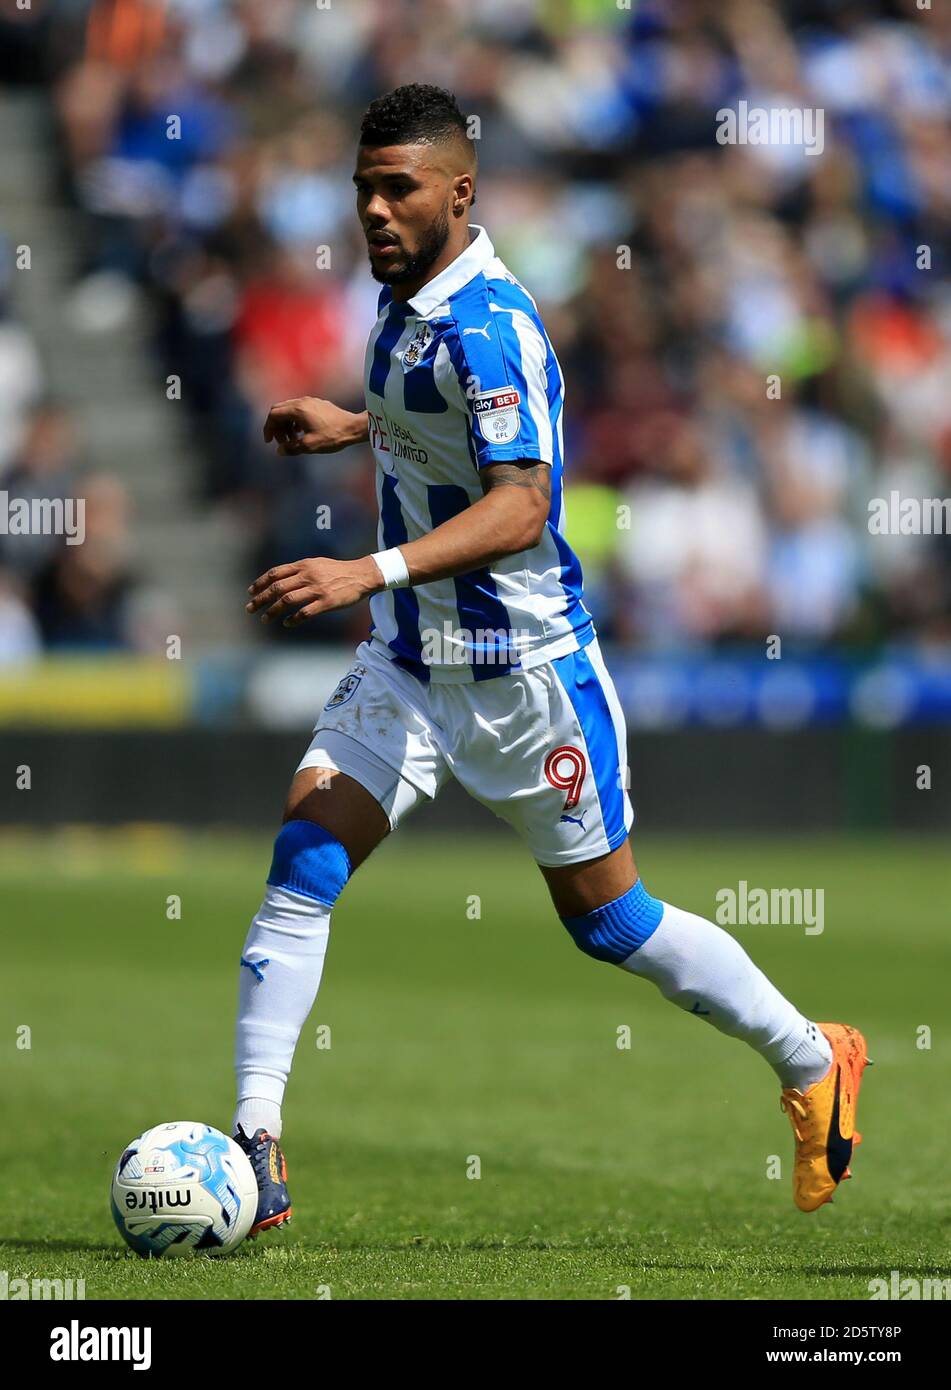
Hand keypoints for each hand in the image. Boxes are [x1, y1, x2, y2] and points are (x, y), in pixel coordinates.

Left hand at [246, 555, 383, 626]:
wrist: (361, 575)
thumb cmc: (338, 571)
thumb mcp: (317, 564)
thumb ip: (299, 570)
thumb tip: (279, 579)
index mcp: (304, 565)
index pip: (275, 573)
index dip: (260, 583)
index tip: (251, 592)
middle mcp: (308, 576)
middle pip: (277, 588)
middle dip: (260, 599)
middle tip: (250, 608)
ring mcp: (317, 590)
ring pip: (287, 601)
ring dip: (272, 611)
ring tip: (264, 619)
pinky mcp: (326, 603)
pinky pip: (304, 613)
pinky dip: (293, 619)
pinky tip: (286, 623)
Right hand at [262, 398, 366, 454]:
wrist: (354, 427)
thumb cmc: (332, 436)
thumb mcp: (310, 445)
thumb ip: (291, 448)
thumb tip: (280, 451)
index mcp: (297, 409)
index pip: (273, 414)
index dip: (268, 428)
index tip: (270, 441)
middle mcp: (302, 402)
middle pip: (280, 410)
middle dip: (276, 426)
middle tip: (281, 441)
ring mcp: (311, 402)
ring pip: (290, 410)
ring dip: (286, 425)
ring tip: (293, 440)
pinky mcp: (318, 404)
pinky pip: (300, 410)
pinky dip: (295, 421)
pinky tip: (302, 433)